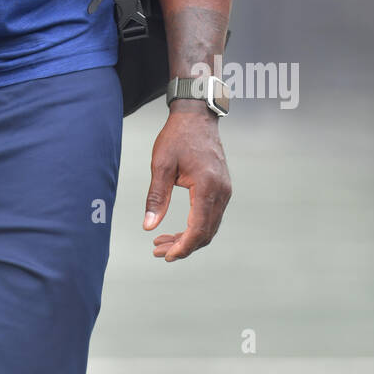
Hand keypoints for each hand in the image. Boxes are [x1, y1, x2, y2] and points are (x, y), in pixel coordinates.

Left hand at [143, 101, 231, 260]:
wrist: (196, 117)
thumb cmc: (177, 137)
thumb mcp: (161, 165)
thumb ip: (156, 197)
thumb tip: (149, 227)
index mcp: (207, 186)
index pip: (199, 229)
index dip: (183, 247)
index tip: (166, 256)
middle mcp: (221, 191)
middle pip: (206, 232)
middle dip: (183, 246)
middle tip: (158, 252)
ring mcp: (225, 190)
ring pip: (210, 226)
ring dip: (189, 238)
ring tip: (162, 243)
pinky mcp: (222, 188)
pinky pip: (211, 216)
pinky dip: (196, 227)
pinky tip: (178, 230)